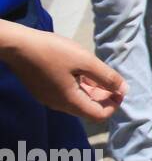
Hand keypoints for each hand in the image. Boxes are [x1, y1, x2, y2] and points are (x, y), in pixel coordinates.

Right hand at [0, 20, 125, 120]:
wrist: (17, 45)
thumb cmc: (53, 52)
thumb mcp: (85, 61)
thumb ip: (106, 77)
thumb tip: (123, 89)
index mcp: (70, 102)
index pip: (99, 115)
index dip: (114, 105)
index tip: (121, 89)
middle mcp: (59, 105)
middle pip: (89, 108)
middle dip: (105, 97)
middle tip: (114, 80)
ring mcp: (49, 98)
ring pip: (79, 100)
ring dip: (94, 90)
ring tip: (101, 73)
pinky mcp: (44, 89)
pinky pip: (68, 93)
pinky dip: (81, 86)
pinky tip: (84, 71)